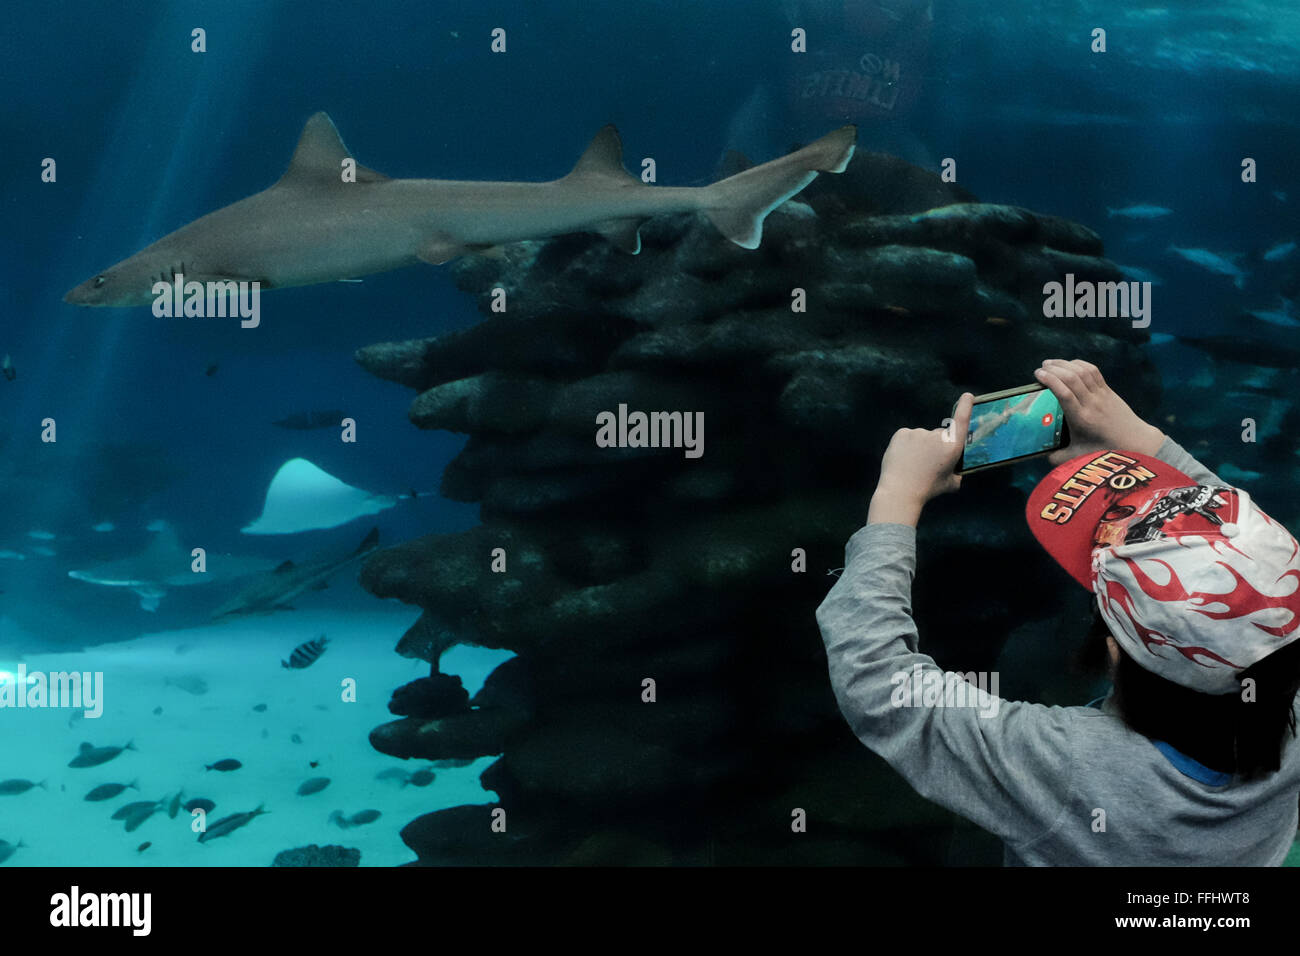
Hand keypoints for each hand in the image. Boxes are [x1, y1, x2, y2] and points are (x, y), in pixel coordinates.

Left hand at [869, 392, 973, 525]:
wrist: (900, 491)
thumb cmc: (927, 489)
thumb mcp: (950, 485)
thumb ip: (957, 476)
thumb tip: (959, 475)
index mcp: (952, 447)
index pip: (961, 420)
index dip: (965, 406)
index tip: (968, 395)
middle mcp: (937, 436)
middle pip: (940, 435)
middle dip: (936, 445)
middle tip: (928, 463)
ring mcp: (918, 433)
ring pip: (922, 437)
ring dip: (920, 446)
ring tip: (913, 464)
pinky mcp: (902, 433)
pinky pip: (907, 437)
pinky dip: (906, 445)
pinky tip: (903, 458)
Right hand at [1033, 359, 1163, 465]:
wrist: (1135, 442)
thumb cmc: (1105, 450)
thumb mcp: (1078, 457)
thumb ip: (1058, 458)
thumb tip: (1043, 457)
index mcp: (1081, 419)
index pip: (1064, 394)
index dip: (1050, 380)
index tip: (1038, 374)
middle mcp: (1092, 404)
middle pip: (1072, 378)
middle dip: (1055, 369)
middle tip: (1041, 368)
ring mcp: (1101, 395)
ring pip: (1083, 372)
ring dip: (1065, 364)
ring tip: (1051, 363)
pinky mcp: (1108, 391)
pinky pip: (1094, 372)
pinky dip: (1080, 364)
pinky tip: (1070, 364)